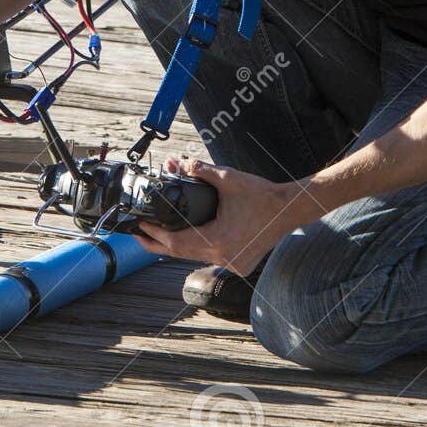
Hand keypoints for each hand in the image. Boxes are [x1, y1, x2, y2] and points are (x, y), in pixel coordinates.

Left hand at [130, 154, 306, 274]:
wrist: (289, 209)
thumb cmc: (261, 194)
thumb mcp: (228, 178)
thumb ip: (200, 170)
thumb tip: (179, 164)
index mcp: (219, 239)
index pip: (177, 242)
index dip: (155, 235)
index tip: (139, 227)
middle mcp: (224, 256)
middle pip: (181, 254)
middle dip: (157, 243)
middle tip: (138, 234)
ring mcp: (233, 263)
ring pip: (195, 256)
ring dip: (176, 246)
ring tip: (156, 235)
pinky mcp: (239, 263)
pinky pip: (209, 257)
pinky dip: (196, 248)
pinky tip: (185, 239)